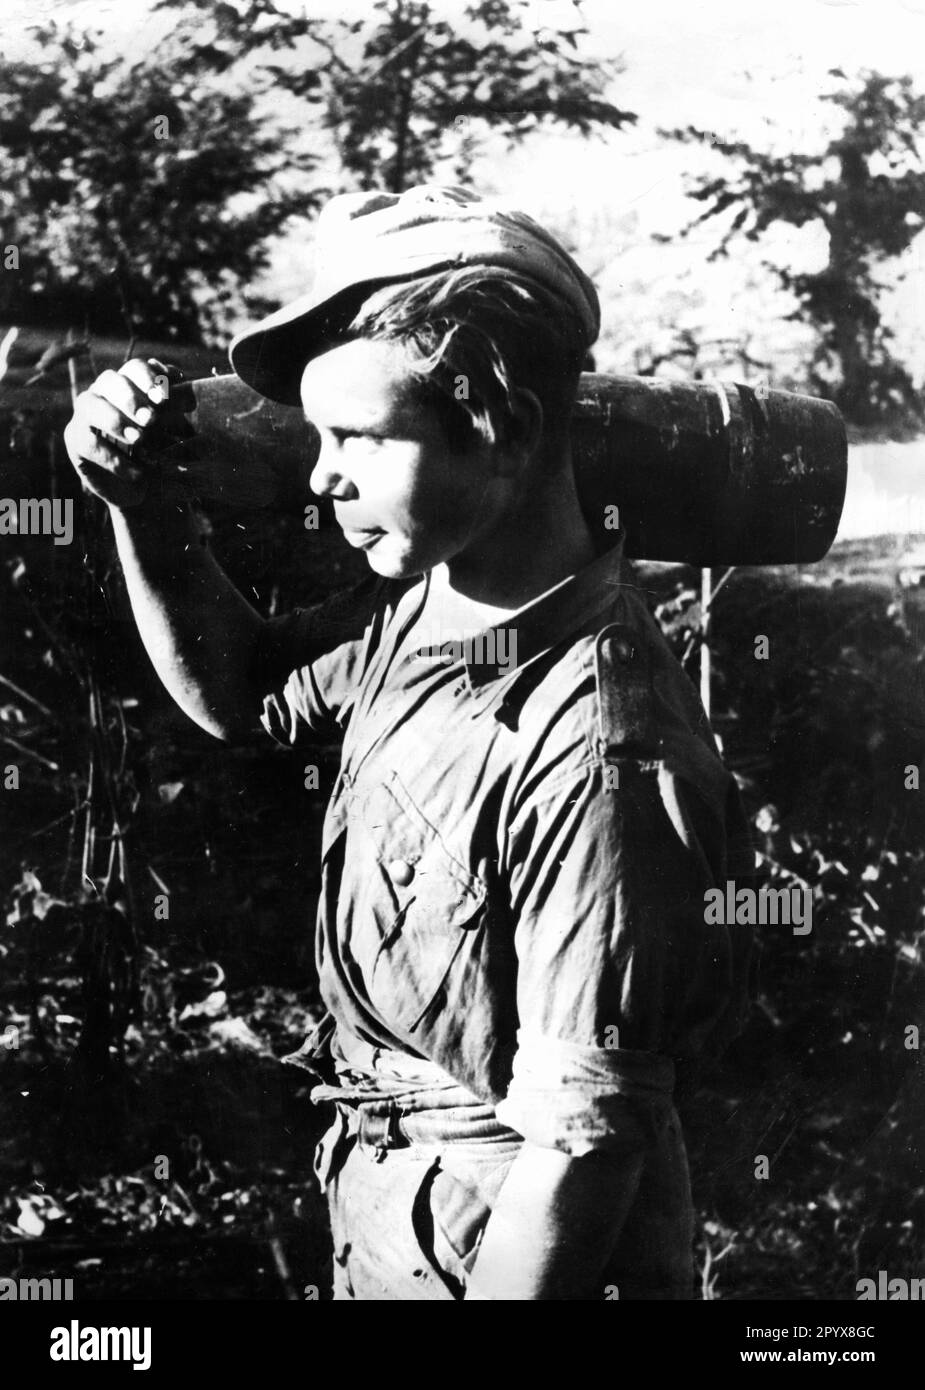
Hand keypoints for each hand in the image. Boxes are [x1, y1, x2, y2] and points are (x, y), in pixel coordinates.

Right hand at [64, 358, 184, 510]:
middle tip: (150, 419)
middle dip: (131, 398)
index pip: (134, 369)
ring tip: (139, 439)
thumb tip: (177, 377)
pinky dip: (114, 458)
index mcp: (129, 382)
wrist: (141, 488)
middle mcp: (104, 391)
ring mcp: (85, 413)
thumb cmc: (160, 451)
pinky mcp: (75, 439)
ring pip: (90, 404)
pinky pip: (88, 442)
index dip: (148, 378)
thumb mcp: (173, 431)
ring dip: (115, 420)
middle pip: (110, 380)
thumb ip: (173, 404)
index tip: (163, 397)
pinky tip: (137, 472)